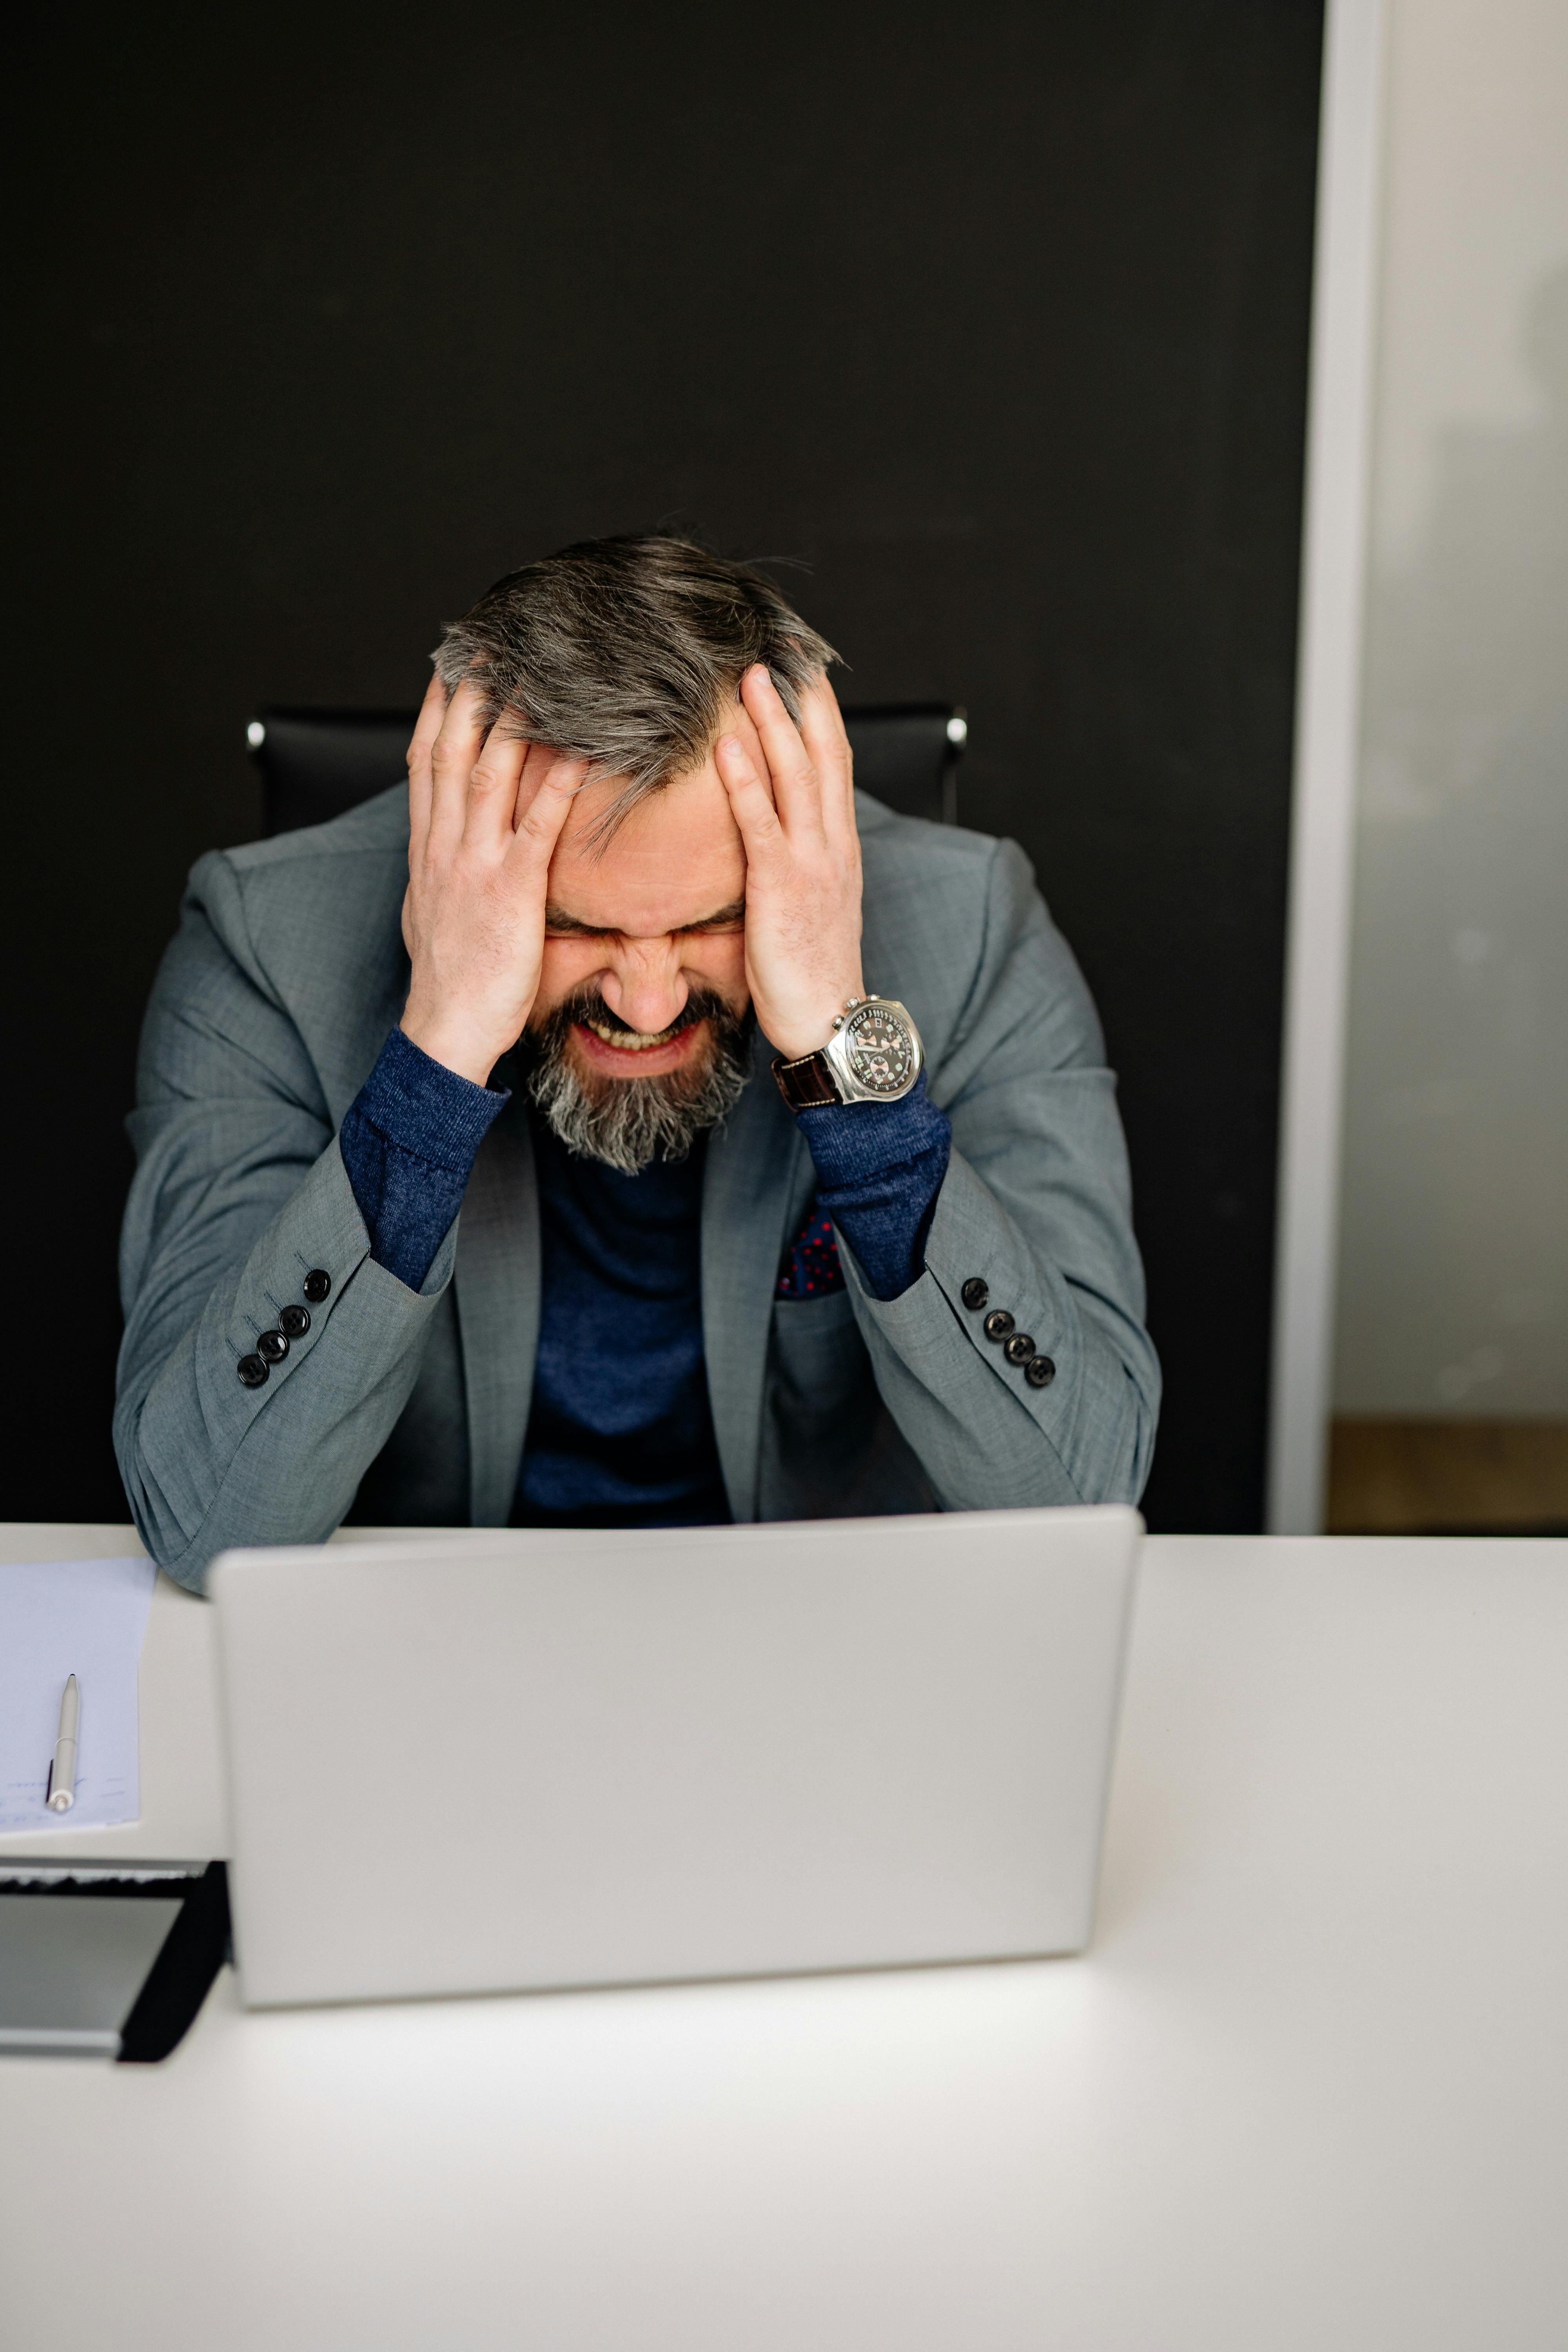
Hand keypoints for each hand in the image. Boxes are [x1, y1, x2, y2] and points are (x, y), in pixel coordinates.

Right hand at [399, 673, 587, 1084]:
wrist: (445, 1030)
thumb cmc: (449, 977)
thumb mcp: (431, 909)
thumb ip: (441, 868)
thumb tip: (445, 843)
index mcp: (427, 849)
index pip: (424, 761)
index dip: (435, 708)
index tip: (450, 665)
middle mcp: (445, 845)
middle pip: (452, 749)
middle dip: (470, 691)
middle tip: (492, 641)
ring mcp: (475, 865)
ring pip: (489, 773)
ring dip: (513, 719)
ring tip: (536, 672)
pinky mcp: (511, 891)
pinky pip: (537, 827)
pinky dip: (557, 784)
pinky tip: (579, 750)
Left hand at [713, 666, 863, 1059]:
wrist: (830, 1021)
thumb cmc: (810, 967)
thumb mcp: (810, 902)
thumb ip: (795, 859)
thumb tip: (768, 829)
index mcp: (840, 846)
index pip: (836, 761)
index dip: (821, 710)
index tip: (804, 667)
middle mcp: (834, 844)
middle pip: (824, 752)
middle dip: (803, 697)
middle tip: (781, 647)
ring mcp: (812, 863)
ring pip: (797, 775)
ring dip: (774, 720)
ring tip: (751, 675)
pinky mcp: (782, 887)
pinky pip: (762, 824)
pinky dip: (745, 780)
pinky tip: (727, 744)